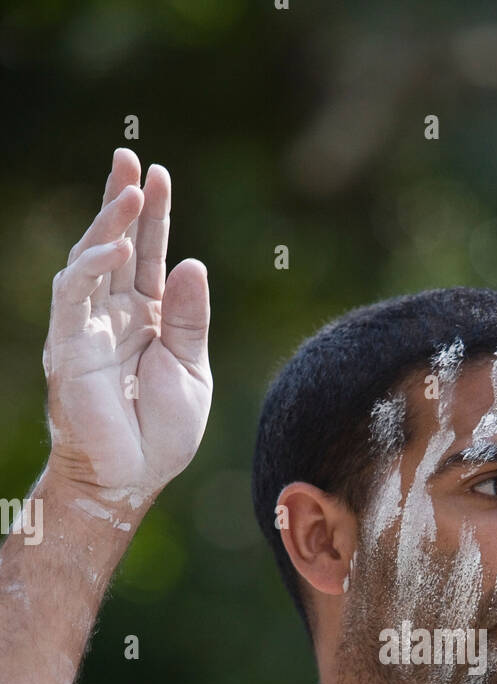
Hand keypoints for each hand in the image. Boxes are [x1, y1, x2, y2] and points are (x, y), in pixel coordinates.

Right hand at [42, 148, 212, 507]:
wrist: (133, 476)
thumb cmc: (162, 432)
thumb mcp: (191, 370)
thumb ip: (190, 319)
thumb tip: (190, 263)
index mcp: (147, 317)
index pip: (148, 254)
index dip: (154, 215)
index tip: (159, 173)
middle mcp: (116, 314)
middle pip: (115, 244)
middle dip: (121, 200)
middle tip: (130, 158)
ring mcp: (90, 326)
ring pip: (92, 260)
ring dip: (108, 222)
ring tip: (129, 190)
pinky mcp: (70, 344)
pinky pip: (75, 295)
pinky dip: (92, 267)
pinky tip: (116, 246)